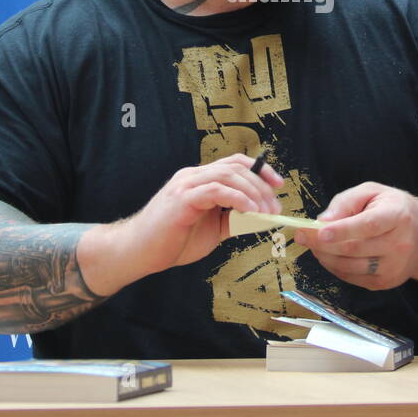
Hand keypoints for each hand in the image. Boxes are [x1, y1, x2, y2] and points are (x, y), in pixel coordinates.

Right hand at [123, 153, 283, 275]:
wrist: (139, 252)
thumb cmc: (171, 241)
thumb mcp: (211, 229)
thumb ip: (232, 219)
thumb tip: (258, 217)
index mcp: (199, 180)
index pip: (234, 163)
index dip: (259, 170)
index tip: (277, 186)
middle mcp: (193, 176)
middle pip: (236, 167)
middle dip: (262, 185)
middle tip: (275, 207)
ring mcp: (186, 185)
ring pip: (228, 175)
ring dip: (253, 193)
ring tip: (265, 212)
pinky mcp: (182, 198)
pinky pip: (216, 190)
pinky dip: (237, 198)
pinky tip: (248, 210)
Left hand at [292, 183, 417, 289]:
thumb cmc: (392, 208)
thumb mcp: (372, 191)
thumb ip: (346, 201)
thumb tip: (322, 220)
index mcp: (398, 216)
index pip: (368, 226)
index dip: (341, 230)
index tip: (317, 230)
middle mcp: (400, 245)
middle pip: (354, 249)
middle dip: (322, 243)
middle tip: (302, 235)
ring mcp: (394, 267)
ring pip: (349, 266)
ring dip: (324, 256)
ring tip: (312, 244)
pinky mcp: (385, 282)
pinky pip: (351, 277)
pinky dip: (334, 266)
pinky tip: (328, 254)